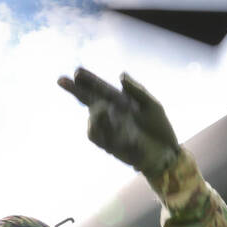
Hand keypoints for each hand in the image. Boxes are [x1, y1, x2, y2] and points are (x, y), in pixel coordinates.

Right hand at [57, 68, 179, 177]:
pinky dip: (108, 134)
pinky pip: (100, 138)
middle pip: (87, 100)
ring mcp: (108, 130)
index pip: (99, 87)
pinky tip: (122, 133)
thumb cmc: (160, 128)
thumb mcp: (152, 106)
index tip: (77, 72)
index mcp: (119, 100)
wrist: (165, 154)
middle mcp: (110, 113)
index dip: (88, 80)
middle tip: (61, 80)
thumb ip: (137, 91)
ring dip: (97, 117)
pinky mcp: (109, 145)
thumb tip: (120, 75)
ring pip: (92, 121)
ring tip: (103, 111)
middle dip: (74, 90)